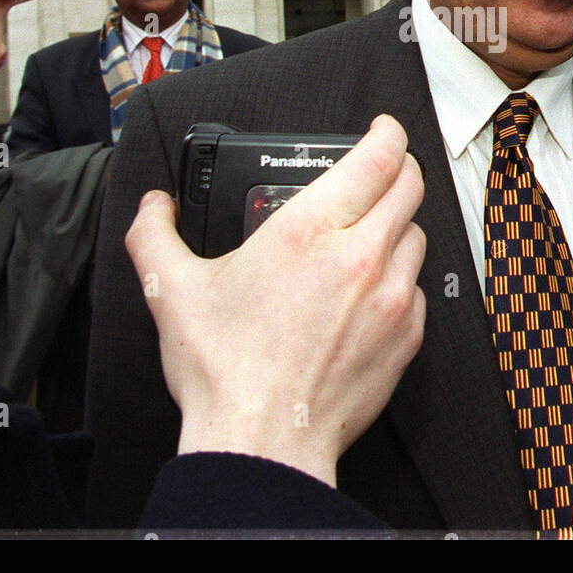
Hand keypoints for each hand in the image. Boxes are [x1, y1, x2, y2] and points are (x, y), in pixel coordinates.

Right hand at [125, 113, 426, 487]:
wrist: (263, 444)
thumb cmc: (224, 372)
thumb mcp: (170, 291)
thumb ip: (154, 235)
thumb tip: (154, 206)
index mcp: (307, 232)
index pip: (376, 158)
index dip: (387, 132)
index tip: (383, 128)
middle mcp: (359, 257)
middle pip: (409, 186)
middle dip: (398, 170)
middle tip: (380, 172)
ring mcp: (389, 298)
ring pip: (416, 236)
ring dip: (396, 227)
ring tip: (365, 238)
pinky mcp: (406, 337)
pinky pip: (418, 289)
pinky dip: (399, 281)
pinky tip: (369, 293)